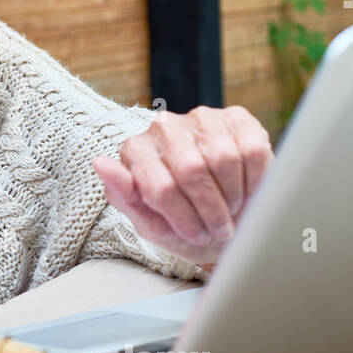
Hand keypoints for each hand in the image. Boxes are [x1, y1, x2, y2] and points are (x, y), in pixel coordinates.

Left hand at [92, 105, 273, 264]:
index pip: (160, 186)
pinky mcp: (236, 118)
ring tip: (229, 210)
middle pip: (193, 171)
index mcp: (134, 150)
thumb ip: (122, 194)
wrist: (221, 221)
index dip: (183, 219)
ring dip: (233, 197)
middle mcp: (164, 127)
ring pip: (224, 158)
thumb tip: (99, 163)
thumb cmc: (179, 223)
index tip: (193, 234)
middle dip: (210, 211)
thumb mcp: (147, 221)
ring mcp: (201, 118)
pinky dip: (253, 180)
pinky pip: (251, 149)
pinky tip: (245, 190)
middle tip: (216, 228)